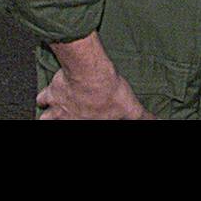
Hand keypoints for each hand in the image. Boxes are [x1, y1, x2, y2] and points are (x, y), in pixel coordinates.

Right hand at [37, 32, 154, 119]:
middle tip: (63, 117)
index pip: (84, 125)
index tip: (88, 117)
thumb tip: (157, 120)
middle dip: (60, 121)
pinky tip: (45, 93)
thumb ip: (143, 116)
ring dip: (49, 115)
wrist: (90, 75)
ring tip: (49, 112)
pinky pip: (42, 96)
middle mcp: (70, 120)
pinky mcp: (52, 93)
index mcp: (86, 123)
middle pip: (58, 124)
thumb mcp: (131, 108)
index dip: (86, 120)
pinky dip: (44, 95)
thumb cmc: (109, 94)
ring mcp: (59, 109)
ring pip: (46, 118)